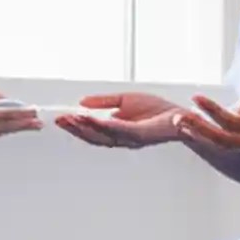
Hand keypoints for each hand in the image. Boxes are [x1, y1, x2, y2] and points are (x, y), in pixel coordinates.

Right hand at [55, 93, 184, 148]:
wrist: (179, 114)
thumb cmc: (156, 110)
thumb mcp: (124, 100)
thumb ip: (104, 102)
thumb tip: (81, 103)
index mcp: (117, 132)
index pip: (93, 131)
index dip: (76, 126)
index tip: (60, 118)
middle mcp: (122, 139)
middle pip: (94, 137)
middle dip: (76, 129)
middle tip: (59, 120)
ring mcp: (131, 138)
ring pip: (104, 136)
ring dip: (86, 128)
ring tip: (71, 119)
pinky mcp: (142, 134)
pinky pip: (119, 130)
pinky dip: (104, 125)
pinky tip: (93, 119)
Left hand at [176, 81, 239, 153]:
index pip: (232, 123)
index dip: (211, 111)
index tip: (195, 97)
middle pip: (223, 140)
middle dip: (198, 130)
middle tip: (176, 118)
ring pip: (226, 145)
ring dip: (203, 134)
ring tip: (182, 122)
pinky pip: (234, 143)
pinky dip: (215, 135)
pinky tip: (201, 126)